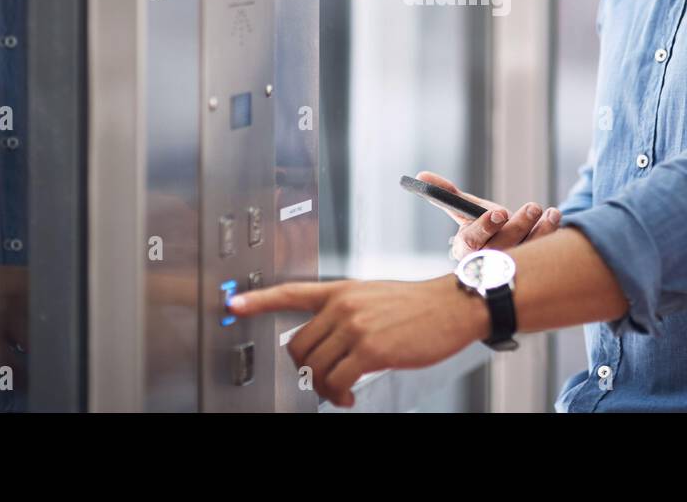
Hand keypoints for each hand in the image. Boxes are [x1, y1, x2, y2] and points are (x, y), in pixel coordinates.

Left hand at [227, 276, 486, 407]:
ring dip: (323, 388)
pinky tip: (350, 396)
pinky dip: (338, 396)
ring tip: (340, 392)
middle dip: (305, 369)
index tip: (234, 304)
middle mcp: (343, 305)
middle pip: (298, 345)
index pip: (292, 292)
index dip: (259, 299)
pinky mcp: (370, 349)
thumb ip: (348, 312)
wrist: (452, 307)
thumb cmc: (418, 306)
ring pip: (315, 367)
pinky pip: (337, 381)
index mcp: (342, 290)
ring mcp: (355, 326)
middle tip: (321, 380)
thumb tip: (328, 343)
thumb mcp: (374, 297)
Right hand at [415, 170, 559, 259]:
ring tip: (547, 211)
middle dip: (518, 226)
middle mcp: (486, 264)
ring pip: (525, 253)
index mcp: (465, 249)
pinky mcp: (531, 271)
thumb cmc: (482, 229)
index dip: (485, 227)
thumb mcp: (465, 210)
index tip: (500, 213)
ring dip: (539, 231)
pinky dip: (550, 235)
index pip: (471, 242)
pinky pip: (542, 255)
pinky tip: (553, 217)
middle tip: (532, 207)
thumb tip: (421, 176)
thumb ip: (446, 195)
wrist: (505, 249)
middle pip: (502, 248)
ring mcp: (509, 270)